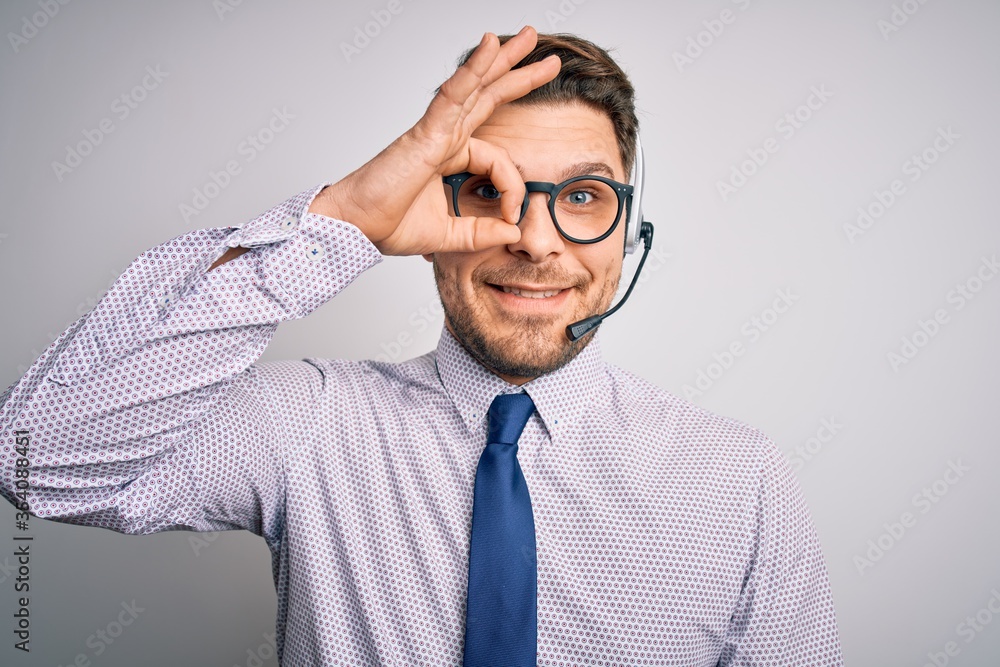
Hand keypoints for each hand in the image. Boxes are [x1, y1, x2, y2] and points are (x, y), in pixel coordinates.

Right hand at [309, 26, 560, 256]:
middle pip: (488, 97)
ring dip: (504, 60)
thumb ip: (480, 233)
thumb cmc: (387, 224)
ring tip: (530, 37)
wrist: (355, 226)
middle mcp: (444, 138)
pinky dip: (473, 69)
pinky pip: (454, 94)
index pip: (498, 160)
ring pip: (476, 87)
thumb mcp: (448, 235)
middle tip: (546, 56)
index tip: (513, 218)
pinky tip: (491, 45)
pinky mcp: (425, 132)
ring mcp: (435, 131)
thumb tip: (513, 233)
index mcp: (449, 158)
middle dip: (517, 75)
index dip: (514, 188)